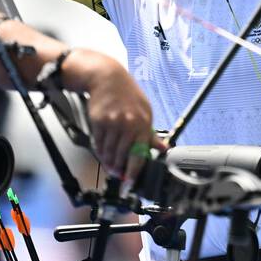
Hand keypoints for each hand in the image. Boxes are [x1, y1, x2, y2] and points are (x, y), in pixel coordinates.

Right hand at [64, 51, 162, 181]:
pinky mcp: (98, 122)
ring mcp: (112, 123)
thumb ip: (151, 133)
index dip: (133, 171)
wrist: (107, 78)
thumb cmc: (128, 94)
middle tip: (120, 176)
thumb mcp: (145, 111)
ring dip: (109, 163)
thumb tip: (163, 148)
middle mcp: (128, 124)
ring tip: (112, 168)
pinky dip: (100, 152)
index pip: (139, 153)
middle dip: (120, 170)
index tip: (130, 182)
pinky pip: (98, 143)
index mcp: (143, 123)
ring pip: (109, 152)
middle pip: (121, 156)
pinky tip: (104, 155)